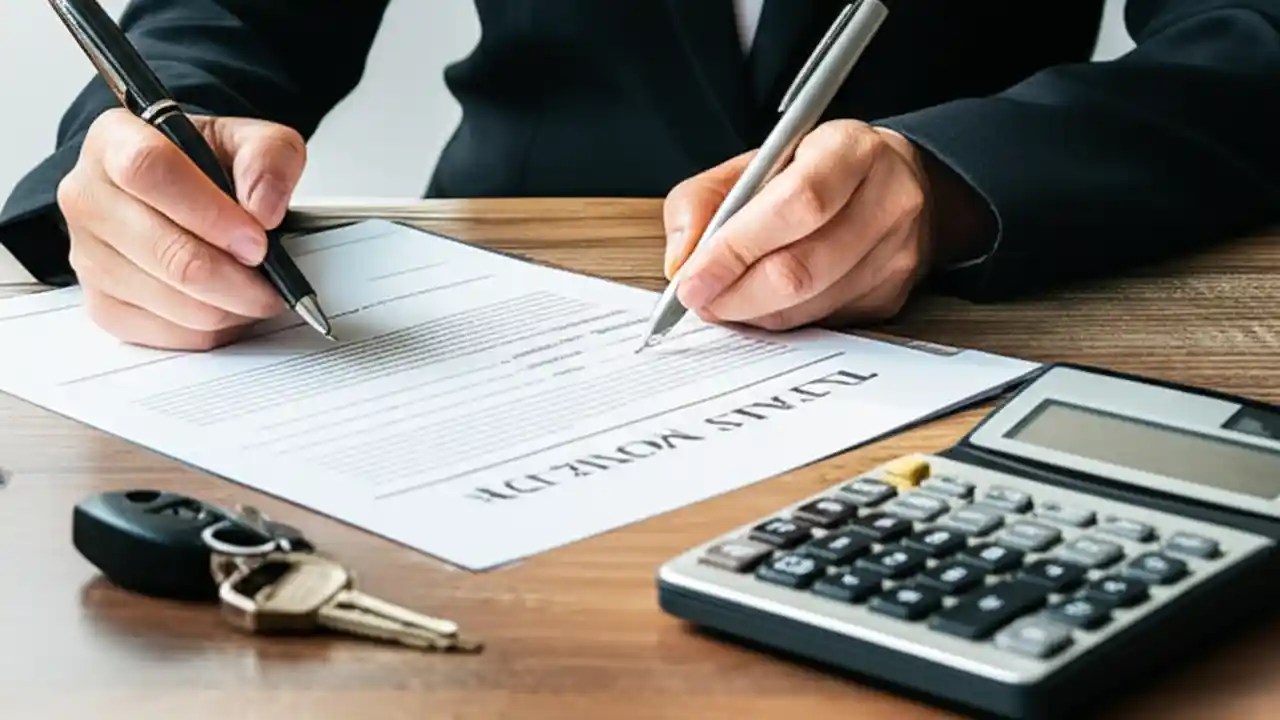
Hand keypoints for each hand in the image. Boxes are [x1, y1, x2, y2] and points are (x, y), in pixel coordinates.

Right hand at [56, 109, 306, 349]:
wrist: (179, 190)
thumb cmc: (207, 164)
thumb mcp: (250, 139)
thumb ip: (269, 158)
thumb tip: (264, 208)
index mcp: (115, 141)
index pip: (149, 171)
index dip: (210, 212)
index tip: (256, 240)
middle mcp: (89, 197)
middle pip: (166, 252)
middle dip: (237, 278)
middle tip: (274, 281)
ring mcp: (88, 257)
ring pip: (173, 301)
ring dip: (231, 307)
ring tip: (257, 291)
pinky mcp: (103, 305)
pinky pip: (168, 333)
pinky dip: (214, 329)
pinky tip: (229, 306)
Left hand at [663, 120, 943, 330]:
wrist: (891, 183)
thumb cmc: (814, 171)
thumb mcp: (754, 162)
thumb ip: (702, 200)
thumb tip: (681, 263)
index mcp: (850, 150)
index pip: (796, 204)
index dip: (736, 249)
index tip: (692, 278)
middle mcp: (886, 200)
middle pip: (801, 268)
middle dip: (734, 294)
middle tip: (699, 299)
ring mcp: (896, 253)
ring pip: (807, 306)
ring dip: (752, 312)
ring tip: (725, 298)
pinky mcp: (892, 295)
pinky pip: (822, 324)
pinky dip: (779, 320)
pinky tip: (765, 301)